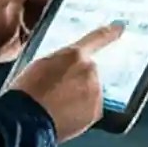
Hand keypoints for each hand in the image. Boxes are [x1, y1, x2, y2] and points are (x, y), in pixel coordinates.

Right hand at [7, 23, 124, 142]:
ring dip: (79, 96)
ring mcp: (95, 91)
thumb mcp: (41, 64)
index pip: (97, 38)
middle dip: (77, 80)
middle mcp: (90, 71)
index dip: (110, 32)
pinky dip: (81, 111)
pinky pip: (91, 108)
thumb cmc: (28, 91)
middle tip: (57, 91)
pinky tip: (63, 114)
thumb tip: (68, 69)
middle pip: (89, 72)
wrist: (27, 119)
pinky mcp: (96, 111)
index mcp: (74, 54)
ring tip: (57, 105)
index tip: (120, 27)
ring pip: (90, 91)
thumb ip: (61, 62)